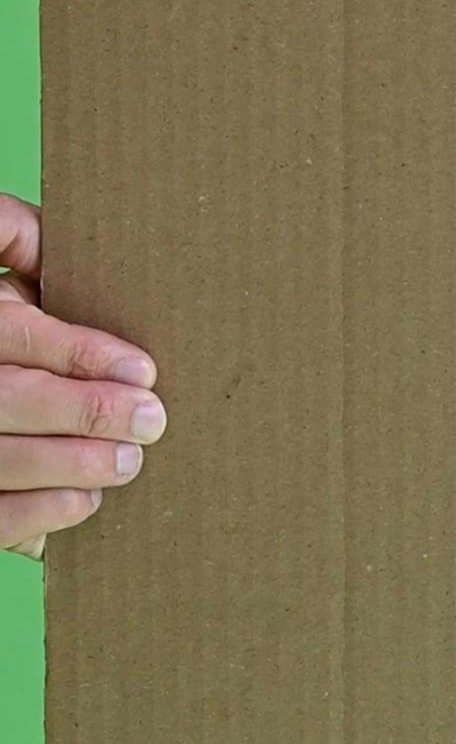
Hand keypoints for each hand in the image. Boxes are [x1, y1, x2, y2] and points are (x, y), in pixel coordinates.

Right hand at [0, 192, 167, 558]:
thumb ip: (16, 237)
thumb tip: (64, 231)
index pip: (20, 336)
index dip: (82, 354)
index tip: (144, 372)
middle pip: (12, 400)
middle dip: (88, 413)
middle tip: (152, 421)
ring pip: (1, 459)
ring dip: (72, 465)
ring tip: (128, 462)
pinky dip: (38, 513)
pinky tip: (85, 499)